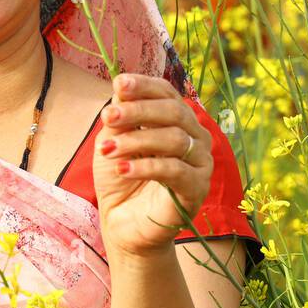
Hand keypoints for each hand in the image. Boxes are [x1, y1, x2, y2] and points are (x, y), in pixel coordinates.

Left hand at [92, 73, 212, 256]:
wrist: (123, 223)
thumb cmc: (120, 179)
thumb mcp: (113, 142)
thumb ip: (120, 117)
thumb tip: (121, 87)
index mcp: (177, 121)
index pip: (167, 93)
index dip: (145, 86)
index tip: (119, 83)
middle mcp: (195, 138)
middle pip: (174, 112)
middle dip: (138, 111)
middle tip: (108, 117)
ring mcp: (200, 163)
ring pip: (174, 139)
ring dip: (136, 140)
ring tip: (106, 150)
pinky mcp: (197, 189)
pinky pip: (175, 171)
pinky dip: (145, 167)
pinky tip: (121, 168)